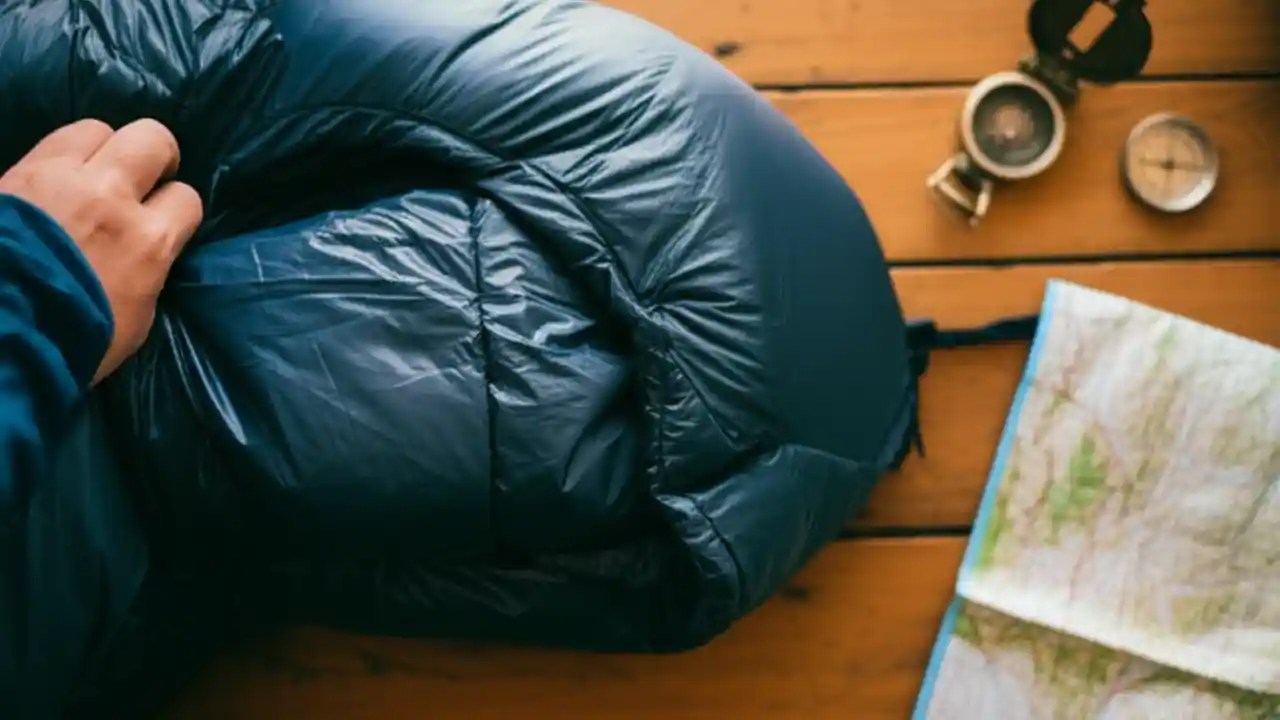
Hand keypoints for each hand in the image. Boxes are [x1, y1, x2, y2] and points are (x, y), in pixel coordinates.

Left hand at [0, 119, 202, 383]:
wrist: (0, 340)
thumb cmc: (74, 342)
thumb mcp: (135, 317)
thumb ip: (148, 270)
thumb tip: (149, 251)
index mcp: (148, 240)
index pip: (186, 198)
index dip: (176, 210)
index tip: (164, 224)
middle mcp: (110, 196)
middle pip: (151, 138)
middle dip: (155, 156)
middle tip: (142, 180)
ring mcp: (58, 178)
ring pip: (97, 129)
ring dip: (102, 149)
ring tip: (91, 176)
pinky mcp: (16, 174)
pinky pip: (50, 143)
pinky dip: (60, 158)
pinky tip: (54, 183)